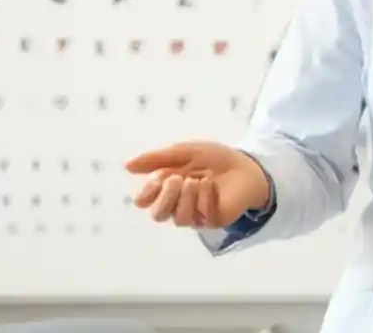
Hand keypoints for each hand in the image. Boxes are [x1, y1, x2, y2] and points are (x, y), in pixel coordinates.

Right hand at [124, 141, 270, 228]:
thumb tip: (127, 165)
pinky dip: (204, 198)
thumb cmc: (214, 159)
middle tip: (178, 179)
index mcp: (165, 188)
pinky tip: (210, 184)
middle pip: (157, 215)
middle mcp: (177, 204)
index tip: (158, 177)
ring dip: (185, 197)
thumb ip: (157, 158)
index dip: (146, 192)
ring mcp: (195, 214)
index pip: (143, 201)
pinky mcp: (213, 220)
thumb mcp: (185, 152)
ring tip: (196, 179)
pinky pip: (202, 216)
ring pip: (178, 219)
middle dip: (165, 197)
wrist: (246, 164)